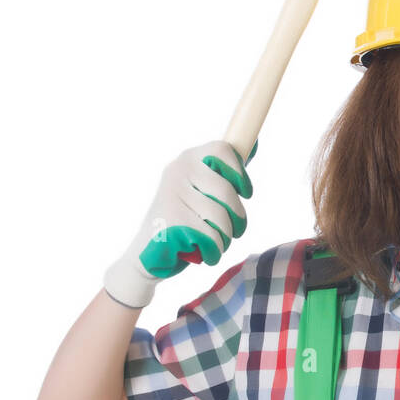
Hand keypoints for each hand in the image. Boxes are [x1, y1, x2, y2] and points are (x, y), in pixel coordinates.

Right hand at [103, 138, 257, 308]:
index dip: (240, 173)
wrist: (145, 255)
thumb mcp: (200, 191)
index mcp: (187, 159)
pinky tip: (201, 252)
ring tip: (213, 242)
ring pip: (222, 218)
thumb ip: (224, 172)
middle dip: (238, 219)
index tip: (245, 193)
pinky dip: (214, 251)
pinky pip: (212, 238)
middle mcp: (177, 171)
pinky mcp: (172, 221)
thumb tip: (254, 144)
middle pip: (228, 191)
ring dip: (225, 238)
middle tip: (233, 231)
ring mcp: (172, 194)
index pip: (222, 149)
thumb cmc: (182, 221)